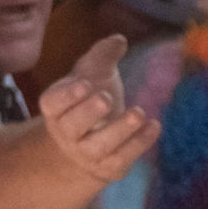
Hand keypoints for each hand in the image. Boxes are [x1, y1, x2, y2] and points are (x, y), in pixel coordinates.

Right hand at [36, 36, 156, 186]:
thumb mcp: (92, 75)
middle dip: (89, 112)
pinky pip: (123, 158)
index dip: (66, 96)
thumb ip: (103, 56)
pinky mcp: (109, 168)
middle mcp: (67, 134)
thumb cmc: (89, 101)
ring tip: (138, 112)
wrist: (89, 146)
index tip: (84, 84)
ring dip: (120, 130)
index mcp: (56, 108)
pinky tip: (154, 125)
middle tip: (106, 98)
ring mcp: (87, 154)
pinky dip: (139, 143)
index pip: (53, 103)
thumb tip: (120, 40)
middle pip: (73, 126)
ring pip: (99, 146)